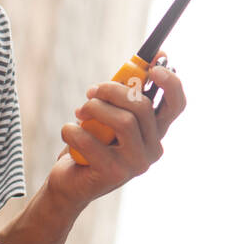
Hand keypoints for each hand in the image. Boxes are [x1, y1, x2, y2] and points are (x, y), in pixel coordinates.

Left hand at [49, 50, 186, 212]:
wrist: (71, 182)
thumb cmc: (92, 142)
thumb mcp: (110, 113)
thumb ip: (126, 91)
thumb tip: (146, 60)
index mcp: (155, 131)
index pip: (176, 105)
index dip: (170, 83)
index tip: (153, 67)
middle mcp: (152, 149)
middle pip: (142, 107)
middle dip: (112, 90)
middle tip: (91, 91)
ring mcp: (136, 164)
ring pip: (123, 121)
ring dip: (94, 108)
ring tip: (79, 113)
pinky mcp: (114, 174)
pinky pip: (92, 141)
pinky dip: (73, 130)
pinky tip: (68, 132)